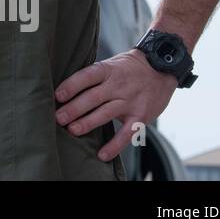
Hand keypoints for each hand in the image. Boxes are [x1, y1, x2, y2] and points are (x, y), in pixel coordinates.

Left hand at [54, 49, 178, 161]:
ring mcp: (130, 101)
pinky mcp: (141, 117)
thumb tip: (65, 89)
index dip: (71, 85)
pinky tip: (102, 154)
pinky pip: (127, 133)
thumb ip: (93, 76)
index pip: (87, 76)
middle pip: (93, 97)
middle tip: (58, 118)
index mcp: (107, 70)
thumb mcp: (110, 64)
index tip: (57, 95)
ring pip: (106, 113)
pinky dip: (115, 145)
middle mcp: (118, 85)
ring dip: (88, 123)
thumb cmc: (128, 68)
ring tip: (72, 130)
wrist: (162, 68)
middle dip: (74, 108)